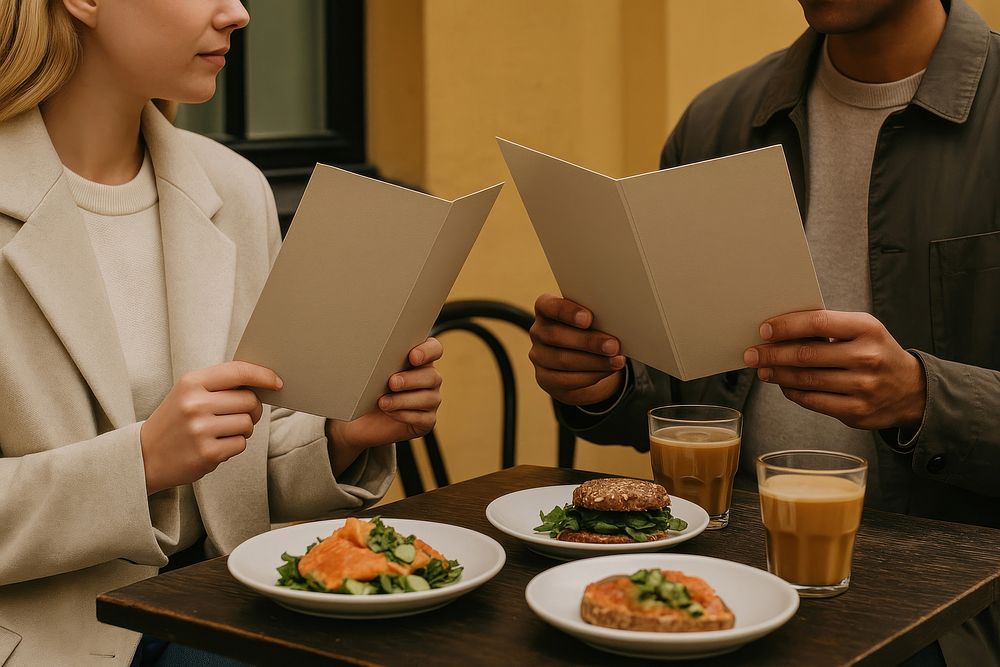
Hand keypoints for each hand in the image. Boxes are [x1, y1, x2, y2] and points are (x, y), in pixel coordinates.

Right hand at [140, 361, 280, 494]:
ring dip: (242, 429)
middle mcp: (195, 404)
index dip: (263, 375)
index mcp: (191, 382)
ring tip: (220, 432)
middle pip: (249, 400)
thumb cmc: (175, 421)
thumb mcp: (188, 393)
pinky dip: (233, 446)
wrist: (144, 456)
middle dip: (251, 409)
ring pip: (248, 423)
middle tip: (239, 415)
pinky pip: (241, 444)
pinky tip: (214, 446)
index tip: (277, 382)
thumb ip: (220, 385)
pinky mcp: (207, 453)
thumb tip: (262, 382)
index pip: (238, 371)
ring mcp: (201, 429)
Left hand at [326, 338, 443, 473]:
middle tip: (391, 382)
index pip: (434, 349)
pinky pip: (423, 418)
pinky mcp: (427, 420)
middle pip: (432, 376)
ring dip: (404, 400)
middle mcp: (429, 378)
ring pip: (429, 398)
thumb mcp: (370, 371)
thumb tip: (368, 351)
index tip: (412, 357)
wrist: (360, 418)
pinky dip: (405, 415)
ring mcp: (431, 400)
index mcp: (420, 359)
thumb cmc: (368, 388)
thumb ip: (377, 359)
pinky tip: (389, 412)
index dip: (427, 351)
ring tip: (383, 402)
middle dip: (411, 379)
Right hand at [528, 293, 625, 405]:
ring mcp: (538, 356)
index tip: (589, 318)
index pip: (548, 306)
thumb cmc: (586, 332)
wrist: (577, 363)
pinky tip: (607, 370)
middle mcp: (538, 331)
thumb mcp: (590, 320)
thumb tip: (617, 323)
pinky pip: (567, 379)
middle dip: (588, 342)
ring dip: (594, 361)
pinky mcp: (544, 378)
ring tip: (616, 360)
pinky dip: (591, 375)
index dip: (568, 312)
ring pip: (563, 360)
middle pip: (556, 336)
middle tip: (613, 345)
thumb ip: (596, 318)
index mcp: (545, 308)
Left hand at [744, 310, 925, 429]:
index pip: (819, 322)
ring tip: (761, 369)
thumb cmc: (875, 352)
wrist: (912, 390)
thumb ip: (829, 328)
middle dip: (772, 354)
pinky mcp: (856, 412)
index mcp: (867, 329)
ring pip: (806, 380)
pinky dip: (792, 392)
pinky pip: (813, 401)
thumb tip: (780, 331)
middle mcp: (867, 357)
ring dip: (777, 374)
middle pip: (806, 355)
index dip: (787, 326)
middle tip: (751, 353)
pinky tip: (782, 384)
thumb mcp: (862, 331)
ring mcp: (863, 387)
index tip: (764, 329)